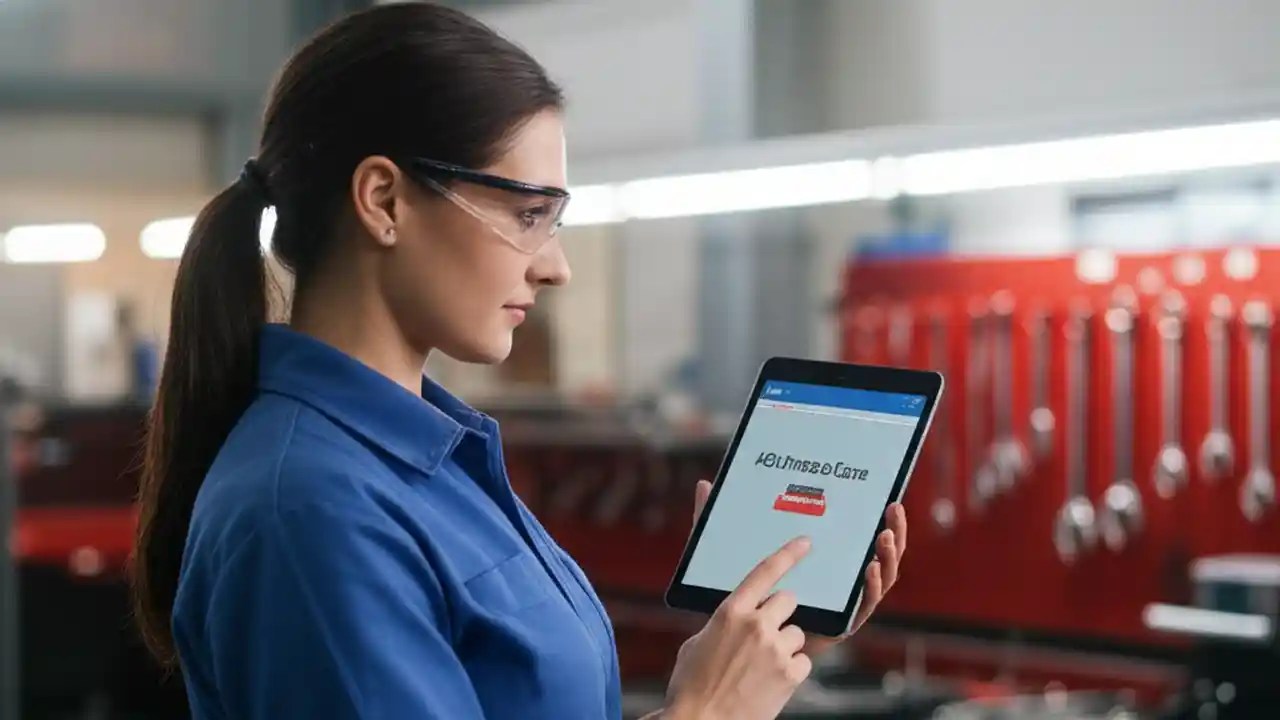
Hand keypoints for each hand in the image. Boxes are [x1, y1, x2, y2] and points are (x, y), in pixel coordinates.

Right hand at [664, 534, 813, 719]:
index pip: (765, 572)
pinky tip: (771, 682)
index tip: (805, 544)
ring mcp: (775, 649)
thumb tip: (740, 620)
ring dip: (785, 646)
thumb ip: (724, 624)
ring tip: (762, 667)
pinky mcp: (790, 674)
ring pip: (796, 634)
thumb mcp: (698, 643)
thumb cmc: (691, 686)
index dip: (789, 554)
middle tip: (768, 632)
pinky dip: (791, 670)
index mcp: (729, 612)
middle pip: (787, 600)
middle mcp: (756, 625)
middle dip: (780, 613)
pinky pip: (802, 661)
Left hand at [688, 480, 907, 659]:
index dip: (868, 515)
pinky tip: (870, 570)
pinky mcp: (836, 628)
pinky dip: (871, 589)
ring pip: (875, 581)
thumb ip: (711, 523)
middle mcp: (832, 581)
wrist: (722, 654)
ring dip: (888, 558)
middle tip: (892, 509)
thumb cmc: (724, 605)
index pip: (849, 534)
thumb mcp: (721, 557)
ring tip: (885, 536)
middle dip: (891, 531)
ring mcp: (837, 604)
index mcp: (815, 561)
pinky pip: (862, 610)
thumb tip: (703, 484)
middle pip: (872, 554)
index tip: (880, 495)